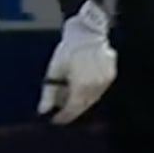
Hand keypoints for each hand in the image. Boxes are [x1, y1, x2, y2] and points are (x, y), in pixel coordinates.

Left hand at [37, 0, 116, 124]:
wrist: (88, 32)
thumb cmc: (68, 49)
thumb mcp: (54, 70)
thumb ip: (49, 92)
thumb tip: (42, 110)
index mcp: (81, 86)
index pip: (73, 109)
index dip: (63, 117)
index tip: (55, 120)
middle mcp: (96, 86)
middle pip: (83, 106)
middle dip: (71, 110)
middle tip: (60, 111)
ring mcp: (105, 82)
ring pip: (92, 99)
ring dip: (80, 102)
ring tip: (68, 97)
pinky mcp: (111, 76)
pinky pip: (99, 91)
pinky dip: (89, 93)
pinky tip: (80, 88)